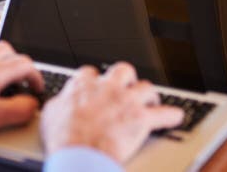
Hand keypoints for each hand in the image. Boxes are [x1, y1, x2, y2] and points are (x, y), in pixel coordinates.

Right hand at [40, 63, 183, 163]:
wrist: (80, 155)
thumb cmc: (64, 138)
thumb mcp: (50, 116)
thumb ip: (58, 104)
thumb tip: (58, 104)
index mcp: (84, 85)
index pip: (91, 73)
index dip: (95, 80)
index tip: (96, 86)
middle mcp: (108, 88)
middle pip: (123, 71)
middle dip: (127, 78)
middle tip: (127, 87)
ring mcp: (127, 101)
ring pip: (146, 88)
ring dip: (149, 95)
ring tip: (151, 100)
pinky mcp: (142, 119)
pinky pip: (164, 113)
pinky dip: (171, 115)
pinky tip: (176, 116)